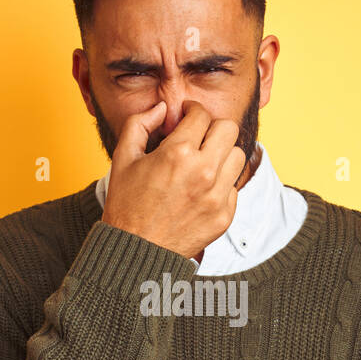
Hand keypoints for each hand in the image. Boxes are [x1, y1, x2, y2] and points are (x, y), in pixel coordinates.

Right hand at [100, 100, 246, 259]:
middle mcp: (203, 172)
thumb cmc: (126, 204)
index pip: (201, 114)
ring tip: (203, 162)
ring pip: (238, 156)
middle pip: (228, 128)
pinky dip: (221, 183)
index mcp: (178, 153)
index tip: (187, 116)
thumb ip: (140, 124)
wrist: (136, 250)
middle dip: (212, 127)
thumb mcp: (122, 158)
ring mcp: (217, 196)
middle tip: (199, 135)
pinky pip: (234, 186)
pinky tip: (201, 188)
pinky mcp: (225, 215)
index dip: (192, 110)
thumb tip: (162, 108)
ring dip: (221, 154)